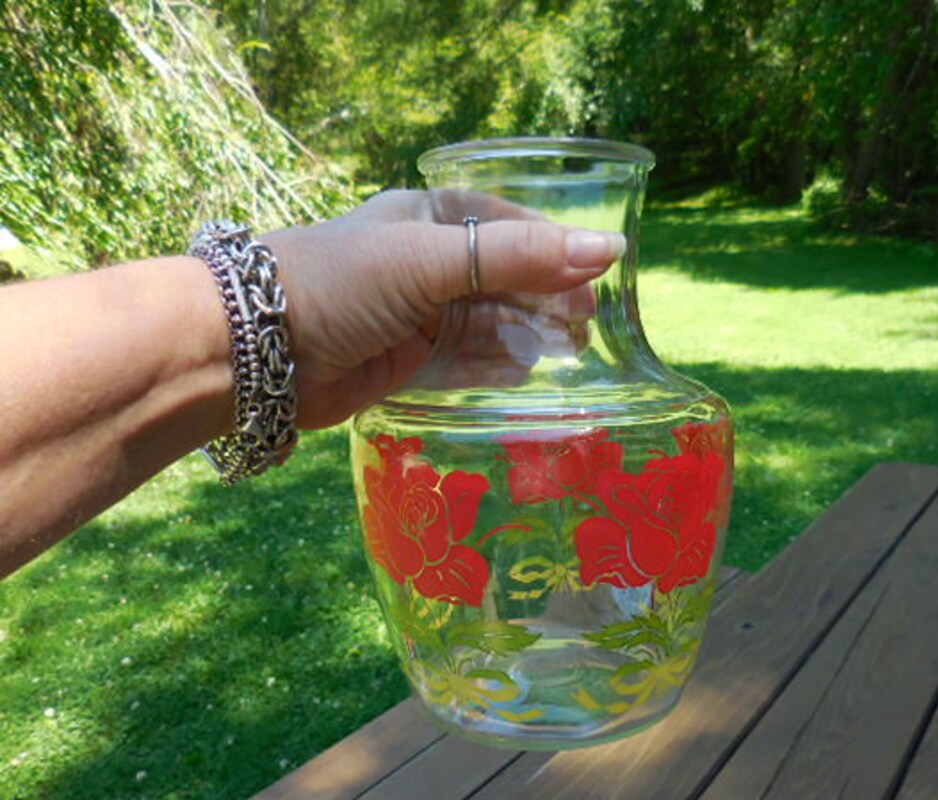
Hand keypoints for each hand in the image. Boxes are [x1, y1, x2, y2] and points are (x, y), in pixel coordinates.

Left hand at [261, 190, 623, 428]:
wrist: (260, 348)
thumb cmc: (343, 281)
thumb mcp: (433, 259)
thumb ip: (519, 258)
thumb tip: (608, 249)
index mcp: (432, 218)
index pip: (513, 227)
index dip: (558, 251)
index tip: (601, 276)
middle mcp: (431, 263)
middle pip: (508, 280)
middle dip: (549, 300)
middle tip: (587, 327)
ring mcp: (423, 315)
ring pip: (494, 324)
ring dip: (529, 337)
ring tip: (568, 354)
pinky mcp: (412, 361)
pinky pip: (470, 363)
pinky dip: (498, 367)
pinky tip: (526, 373)